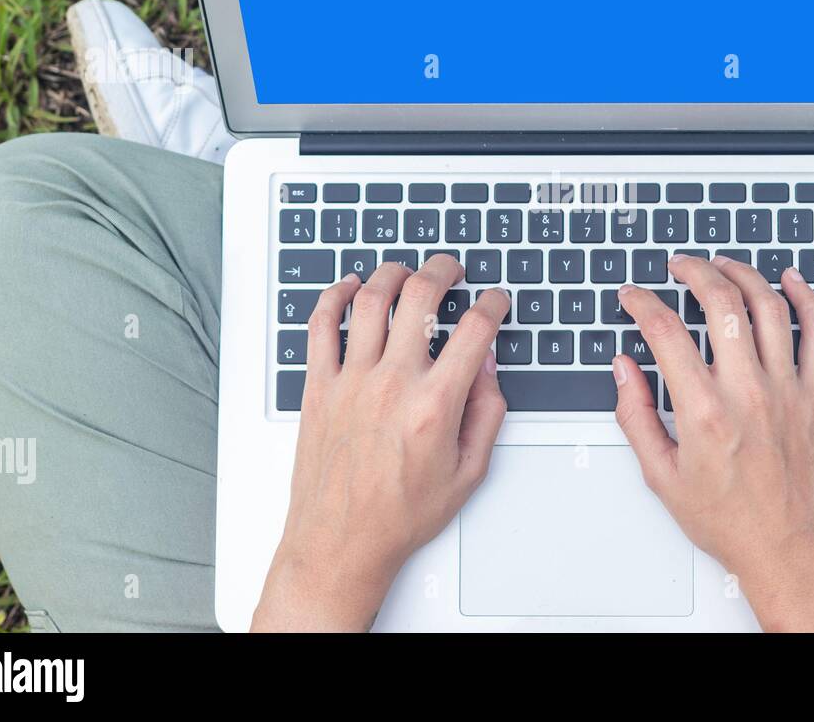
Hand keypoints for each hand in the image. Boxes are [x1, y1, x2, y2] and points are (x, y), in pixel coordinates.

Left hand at [251, 255, 509, 631]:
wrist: (341, 543)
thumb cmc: (400, 515)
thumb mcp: (469, 472)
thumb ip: (487, 411)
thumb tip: (486, 365)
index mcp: (435, 404)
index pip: (474, 329)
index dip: (493, 303)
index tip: (495, 300)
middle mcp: (392, 384)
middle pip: (420, 296)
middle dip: (444, 270)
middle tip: (452, 268)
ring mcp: (350, 381)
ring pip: (371, 299)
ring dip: (392, 273)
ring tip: (405, 272)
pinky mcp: (318, 387)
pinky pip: (320, 325)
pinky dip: (333, 296)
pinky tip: (348, 287)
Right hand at [612, 254, 813, 631]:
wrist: (792, 550)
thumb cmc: (732, 521)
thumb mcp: (662, 476)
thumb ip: (637, 416)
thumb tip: (624, 370)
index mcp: (704, 413)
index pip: (665, 332)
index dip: (642, 303)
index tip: (633, 296)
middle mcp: (748, 393)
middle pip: (721, 303)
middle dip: (693, 272)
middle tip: (678, 266)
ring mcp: (788, 390)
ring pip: (769, 306)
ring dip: (742, 274)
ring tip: (722, 265)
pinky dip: (805, 298)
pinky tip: (788, 281)